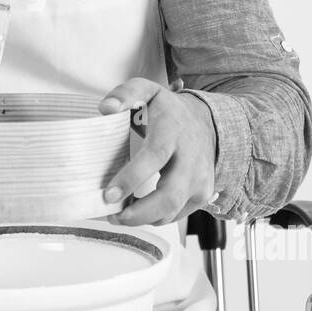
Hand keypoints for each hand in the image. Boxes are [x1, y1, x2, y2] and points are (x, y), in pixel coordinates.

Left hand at [98, 77, 216, 225]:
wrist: (206, 122)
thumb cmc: (168, 111)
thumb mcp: (147, 92)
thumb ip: (125, 94)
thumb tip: (106, 108)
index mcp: (174, 131)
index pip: (155, 157)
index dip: (132, 178)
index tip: (108, 194)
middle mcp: (191, 158)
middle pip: (169, 196)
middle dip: (138, 213)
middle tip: (112, 215)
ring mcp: (200, 179)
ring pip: (172, 211)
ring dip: (142, 218)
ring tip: (118, 213)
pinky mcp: (202, 194)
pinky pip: (176, 215)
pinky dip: (153, 217)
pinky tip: (137, 209)